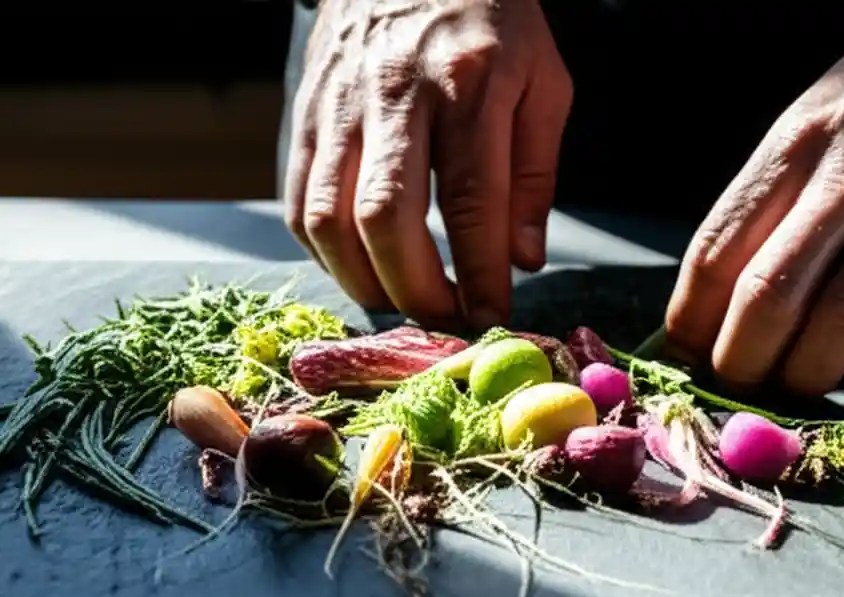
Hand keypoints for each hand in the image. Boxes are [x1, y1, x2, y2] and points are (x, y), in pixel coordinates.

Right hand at [283, 0, 572, 329]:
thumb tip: (520, 260)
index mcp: (469, 85)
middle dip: (414, 290)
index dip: (478, 273)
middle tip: (442, 320)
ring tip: (397, 304)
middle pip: (385, 218)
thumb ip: (535, 174)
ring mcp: (341, 103)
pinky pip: (299, 199)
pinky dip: (324, 251)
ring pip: (328, 216)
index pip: (471, 202)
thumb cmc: (492, 22)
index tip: (491, 315)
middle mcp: (397, 94)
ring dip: (361, 281)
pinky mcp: (307, 111)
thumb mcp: (544, 83)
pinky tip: (357, 267)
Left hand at [664, 0, 843, 409]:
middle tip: (734, 389)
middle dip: (739, 363)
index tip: (680, 355)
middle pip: (771, 295)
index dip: (688, 322)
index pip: (716, 251)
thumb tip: (715, 290)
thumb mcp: (810, 115)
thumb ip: (770, 196)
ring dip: (808, 376)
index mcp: (797, 142)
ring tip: (794, 392)